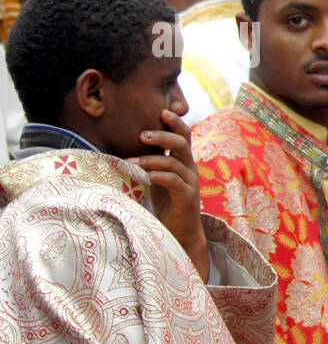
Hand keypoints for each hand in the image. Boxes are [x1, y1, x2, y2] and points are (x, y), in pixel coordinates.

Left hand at [127, 109, 209, 280]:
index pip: (183, 134)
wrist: (179, 233)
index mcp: (182, 160)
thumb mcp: (155, 177)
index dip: (175, 121)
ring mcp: (191, 182)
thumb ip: (148, 161)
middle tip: (141, 134)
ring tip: (132, 161)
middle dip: (163, 134)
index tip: (162, 110)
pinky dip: (159, 175)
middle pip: (183, 142)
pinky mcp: (188, 197)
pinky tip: (145, 176)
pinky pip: (175, 181)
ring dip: (152, 158)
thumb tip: (121, 143)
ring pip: (176, 161)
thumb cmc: (164, 204)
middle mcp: (190, 168)